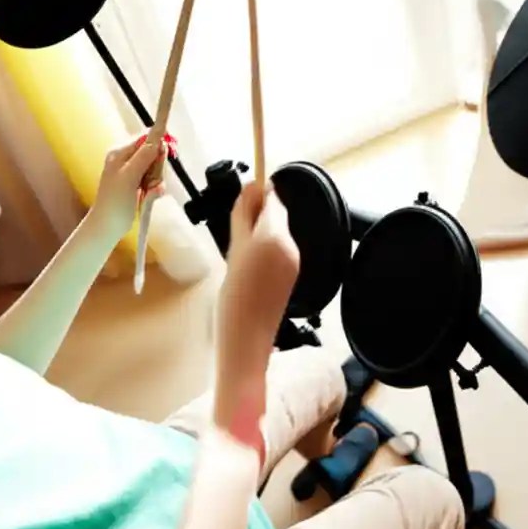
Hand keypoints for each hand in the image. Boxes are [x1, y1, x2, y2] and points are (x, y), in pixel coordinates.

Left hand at [87, 138, 166, 238]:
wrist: (108, 226)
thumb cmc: (114, 201)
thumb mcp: (128, 176)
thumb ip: (143, 157)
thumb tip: (157, 139)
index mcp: (121, 153)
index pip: (146, 139)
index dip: (159, 143)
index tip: (170, 151)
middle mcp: (127, 161)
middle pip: (154, 155)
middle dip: (158, 169)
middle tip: (151, 182)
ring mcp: (133, 174)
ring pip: (157, 170)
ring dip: (157, 182)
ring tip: (148, 193)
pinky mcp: (139, 186)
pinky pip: (155, 182)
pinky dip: (155, 190)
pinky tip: (150, 198)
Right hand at [213, 182, 299, 429]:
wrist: (246, 341)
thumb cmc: (233, 298)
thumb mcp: (233, 250)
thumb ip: (243, 217)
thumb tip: (251, 188)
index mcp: (275, 236)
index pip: (273, 199)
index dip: (257, 196)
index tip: (240, 201)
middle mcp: (291, 245)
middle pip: (276, 216)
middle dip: (257, 217)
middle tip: (233, 235)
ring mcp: (295, 262)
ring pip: (277, 234)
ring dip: (259, 236)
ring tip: (238, 258)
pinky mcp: (292, 276)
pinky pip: (279, 251)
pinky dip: (264, 252)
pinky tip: (248, 271)